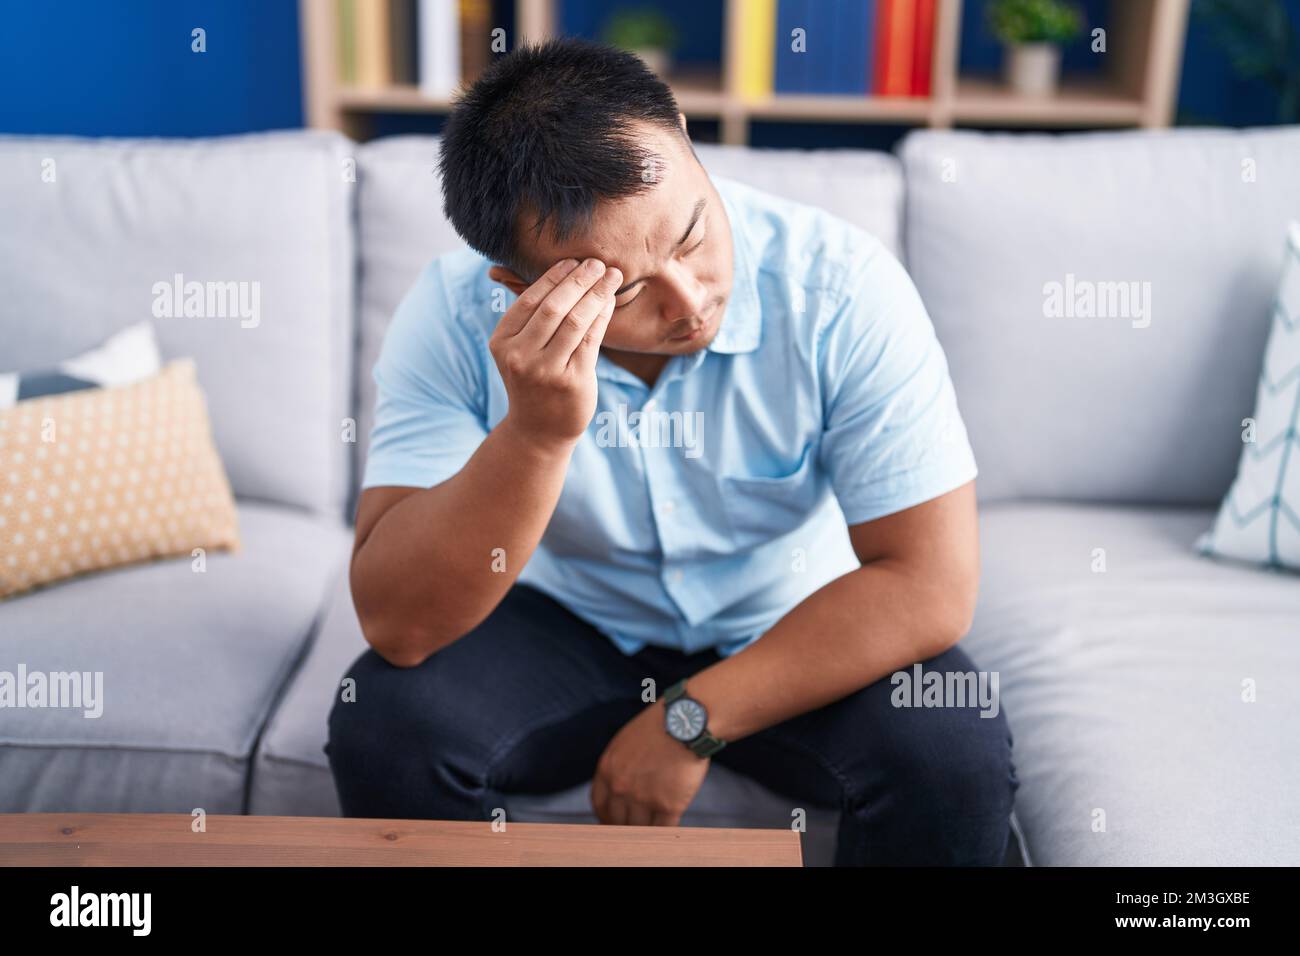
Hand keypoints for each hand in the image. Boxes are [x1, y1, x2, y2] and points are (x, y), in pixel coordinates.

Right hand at [487, 257, 622, 450]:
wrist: (538, 429)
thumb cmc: (533, 380)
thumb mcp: (519, 351)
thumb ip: (531, 318)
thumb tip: (562, 269)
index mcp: (502, 343)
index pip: (529, 300)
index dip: (553, 276)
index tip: (573, 260)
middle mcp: (520, 357)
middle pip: (553, 307)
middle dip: (579, 280)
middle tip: (597, 263)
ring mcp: (546, 371)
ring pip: (576, 320)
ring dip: (596, 293)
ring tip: (611, 276)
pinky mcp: (572, 381)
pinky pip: (591, 339)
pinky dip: (602, 315)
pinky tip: (609, 301)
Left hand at [590, 701, 710, 826]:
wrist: (686, 721)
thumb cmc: (660, 727)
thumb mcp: (625, 742)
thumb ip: (617, 766)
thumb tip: (617, 789)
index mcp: (608, 769)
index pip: (600, 805)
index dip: (607, 818)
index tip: (613, 823)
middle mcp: (621, 786)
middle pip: (618, 821)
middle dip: (625, 828)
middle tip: (634, 833)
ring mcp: (644, 798)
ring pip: (640, 829)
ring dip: (646, 832)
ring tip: (653, 836)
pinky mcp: (668, 805)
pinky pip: (663, 829)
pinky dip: (667, 833)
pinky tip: (670, 833)